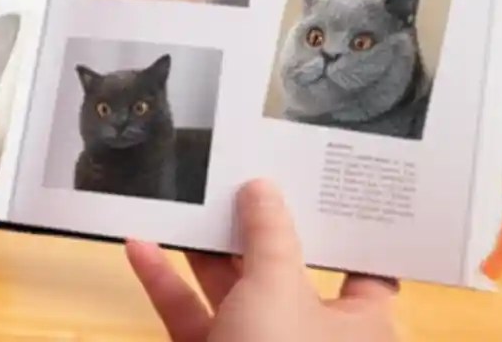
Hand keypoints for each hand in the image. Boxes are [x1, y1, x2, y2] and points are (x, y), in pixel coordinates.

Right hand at [126, 179, 397, 341]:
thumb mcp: (277, 286)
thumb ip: (268, 233)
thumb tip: (263, 190)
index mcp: (360, 324)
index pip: (361, 265)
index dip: (339, 225)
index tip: (319, 182)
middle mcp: (313, 337)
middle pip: (285, 270)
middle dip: (256, 228)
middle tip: (238, 176)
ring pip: (233, 292)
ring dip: (205, 252)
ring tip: (186, 202)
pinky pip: (194, 318)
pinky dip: (168, 286)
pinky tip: (141, 247)